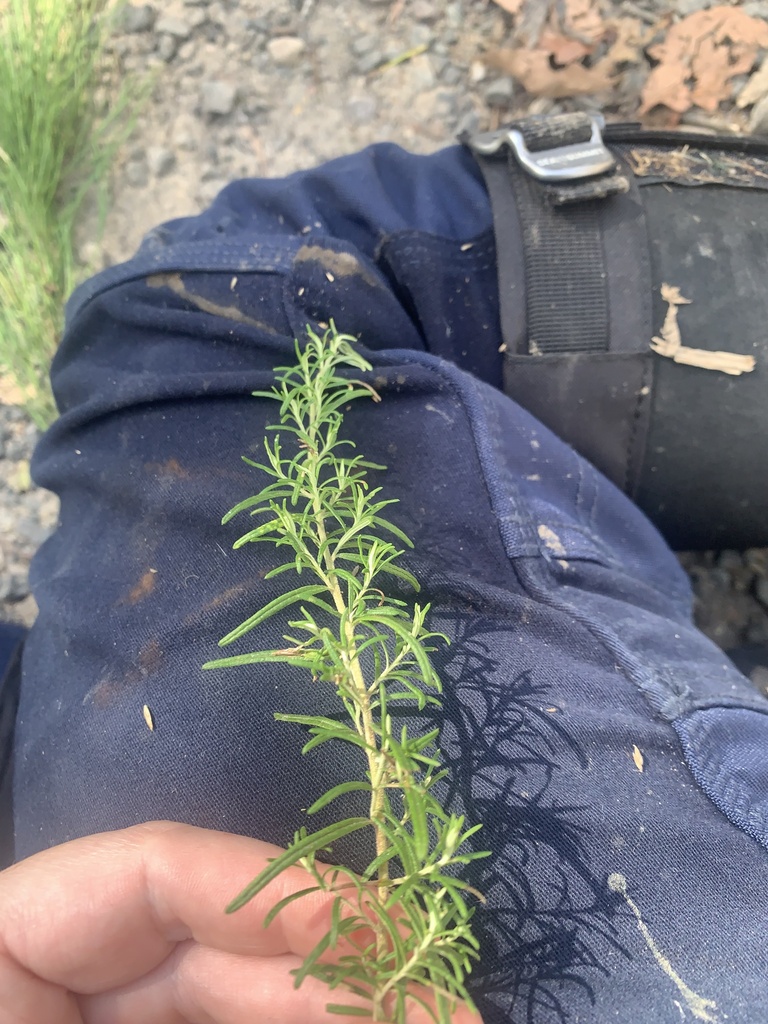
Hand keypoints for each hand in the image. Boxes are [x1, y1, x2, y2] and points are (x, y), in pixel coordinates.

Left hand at [0, 820, 483, 1022]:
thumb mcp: (64, 1022)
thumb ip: (228, 1002)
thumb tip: (366, 947)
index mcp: (3, 942)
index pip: (152, 866)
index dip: (274, 885)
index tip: (378, 925)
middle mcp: (65, 973)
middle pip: (219, 941)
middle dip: (339, 963)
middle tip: (445, 1001)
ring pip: (242, 1001)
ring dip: (346, 1008)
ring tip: (437, 1017)